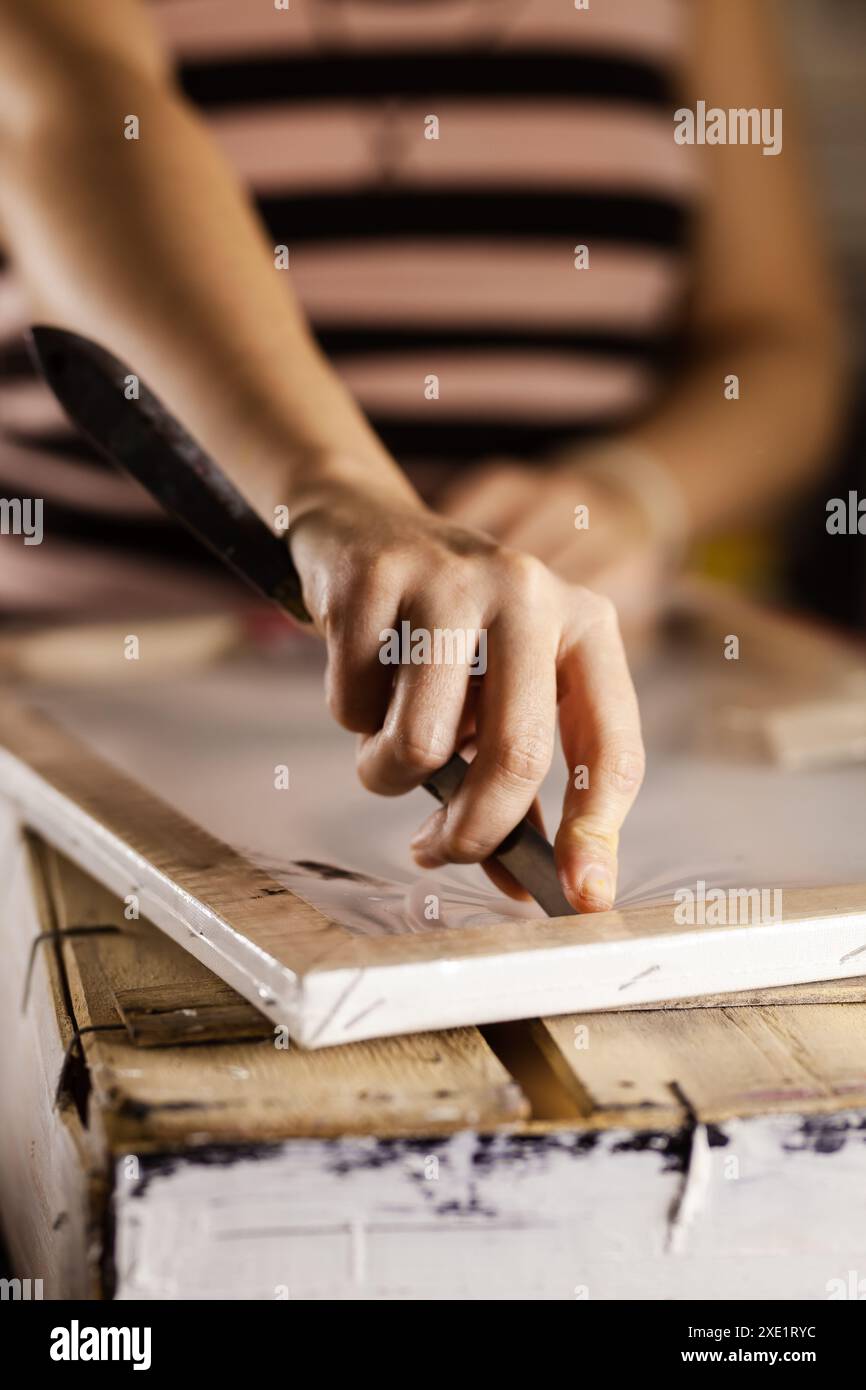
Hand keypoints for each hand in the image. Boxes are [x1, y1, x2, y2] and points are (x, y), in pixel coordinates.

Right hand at [288, 475, 643, 912]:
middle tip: (438, 852)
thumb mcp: (500, 695)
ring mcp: (453, 577)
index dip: (597, 829)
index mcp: (584, 624)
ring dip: (389, 771)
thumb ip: (516, 787)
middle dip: (471, 830)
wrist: (363, 528)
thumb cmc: (446, 635)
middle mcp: (531, 590)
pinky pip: (354, 704)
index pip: (612, 743)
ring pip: (423, 740)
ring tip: (387, 741)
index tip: (581, 895)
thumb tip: (522, 886)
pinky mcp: (377, 576)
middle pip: (517, 754)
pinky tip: (360, 678)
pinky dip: (349, 716)